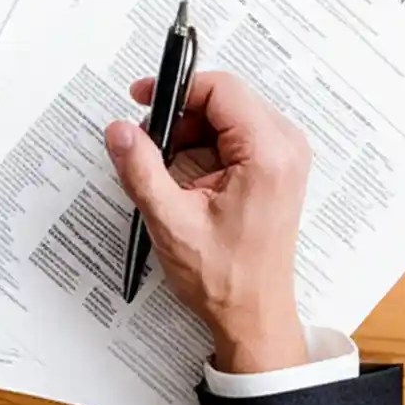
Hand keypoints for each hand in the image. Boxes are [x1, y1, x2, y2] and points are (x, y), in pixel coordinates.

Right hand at [105, 71, 310, 373]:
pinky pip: (236, 136)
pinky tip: (184, 176)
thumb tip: (119, 130)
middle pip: (225, 99)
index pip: (221, 89)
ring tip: (163, 166)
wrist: (254, 316)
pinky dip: (204, 146)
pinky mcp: (276, 170)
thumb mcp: (170, 221)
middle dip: (180, 114)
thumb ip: (140, 168)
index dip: (176, 88)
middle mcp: (285, 149)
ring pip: (228, 116)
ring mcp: (284, 159)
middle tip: (147, 142)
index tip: (142, 100)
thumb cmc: (224, 279)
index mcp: (268, 154)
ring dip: (190, 132)